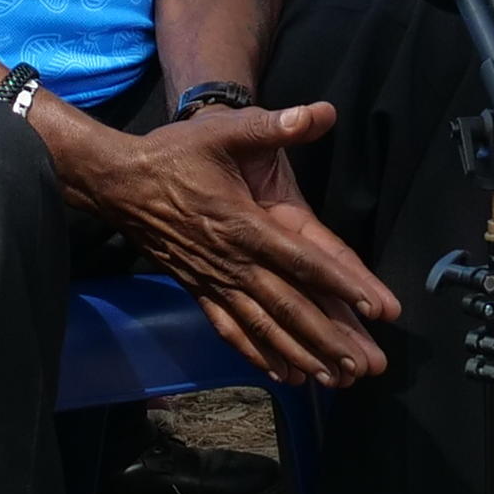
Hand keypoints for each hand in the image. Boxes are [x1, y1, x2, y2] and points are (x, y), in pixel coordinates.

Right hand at [56, 101, 398, 384]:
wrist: (118, 183)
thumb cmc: (173, 155)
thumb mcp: (223, 131)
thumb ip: (273, 125)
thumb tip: (320, 113)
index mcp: (244, 224)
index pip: (303, 260)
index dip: (342, 285)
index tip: (376, 308)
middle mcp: (232, 262)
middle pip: (290, 308)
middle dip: (331, 339)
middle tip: (366, 366)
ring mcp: (213, 282)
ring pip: (264, 328)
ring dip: (302, 355)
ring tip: (336, 380)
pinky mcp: (198, 291)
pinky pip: (232, 331)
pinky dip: (259, 355)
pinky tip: (283, 375)